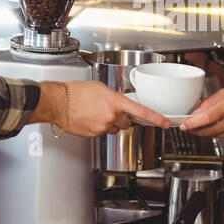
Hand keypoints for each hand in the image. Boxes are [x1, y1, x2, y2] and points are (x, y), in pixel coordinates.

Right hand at [44, 81, 170, 136]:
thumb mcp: (100, 88)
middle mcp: (111, 116)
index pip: (142, 112)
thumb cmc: (75, 92)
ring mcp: (103, 127)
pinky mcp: (94, 134)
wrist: (58, 102)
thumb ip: (114, 97)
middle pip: (127, 123)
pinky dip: (98, 127)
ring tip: (95, 113)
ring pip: (114, 129)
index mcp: (116, 102)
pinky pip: (102, 132)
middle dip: (122, 119)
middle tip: (110, 111)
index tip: (165, 123)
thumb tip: (119, 103)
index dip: (156, 119)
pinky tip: (89, 118)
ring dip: (109, 123)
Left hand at [178, 84, 223, 138]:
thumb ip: (212, 101)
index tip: (183, 124)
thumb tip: (197, 110)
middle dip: (194, 128)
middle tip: (188, 123)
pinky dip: (216, 131)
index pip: (205, 118)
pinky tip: (220, 123)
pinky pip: (222, 136)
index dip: (191, 123)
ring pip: (212, 134)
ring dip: (205, 130)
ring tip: (205, 120)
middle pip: (205, 130)